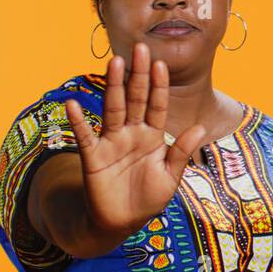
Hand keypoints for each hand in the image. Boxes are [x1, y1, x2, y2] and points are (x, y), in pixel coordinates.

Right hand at [64, 42, 206, 239]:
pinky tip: (73, 105)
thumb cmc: (147, 199)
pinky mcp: (93, 157)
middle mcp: (132, 134)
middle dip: (138, 75)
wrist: (121, 223)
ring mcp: (111, 142)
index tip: (160, 63)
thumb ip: (181, 153)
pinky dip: (78, 122)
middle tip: (140, 48)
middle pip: (135, 99)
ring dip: (113, 86)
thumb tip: (199, 127)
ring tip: (115, 63)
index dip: (159, 86)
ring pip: (113, 109)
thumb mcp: (170, 178)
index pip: (157, 106)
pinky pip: (85, 136)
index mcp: (153, 137)